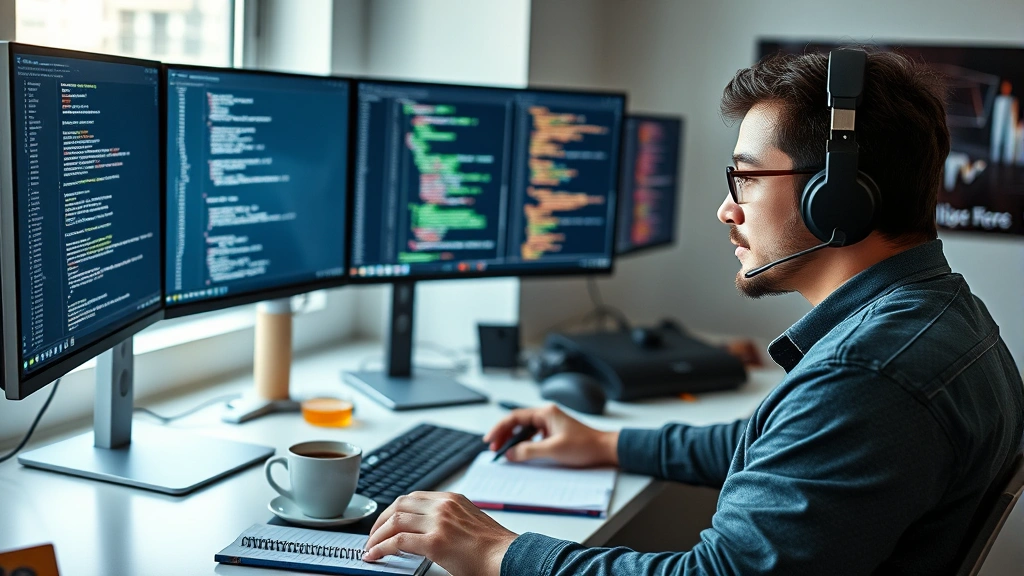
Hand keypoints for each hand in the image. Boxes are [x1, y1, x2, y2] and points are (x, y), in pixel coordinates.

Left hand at [363, 491, 516, 575]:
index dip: (393, 511)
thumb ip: (449, 519)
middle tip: (373, 536)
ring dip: (377, 535)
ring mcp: (438, 522)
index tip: (385, 523)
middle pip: (399, 505)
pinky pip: (398, 541)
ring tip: (371, 547)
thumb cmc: (493, 547)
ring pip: (394, 521)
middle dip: (380, 521)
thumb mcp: (469, 521)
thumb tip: (426, 531)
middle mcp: (443, 506)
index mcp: (451, 499)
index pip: (412, 498)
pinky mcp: (435, 542)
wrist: (508, 557)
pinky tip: (376, 555)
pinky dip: (381, 548)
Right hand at [484, 404, 618, 466]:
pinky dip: (523, 443)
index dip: (499, 428)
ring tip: (504, 451)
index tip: (489, 440)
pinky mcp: (553, 432)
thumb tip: (510, 453)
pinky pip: (533, 435)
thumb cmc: (584, 445)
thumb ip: (529, 451)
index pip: (515, 417)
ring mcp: (550, 423)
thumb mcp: (553, 450)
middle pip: (517, 422)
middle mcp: (546, 415)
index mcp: (545, 413)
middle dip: (504, 434)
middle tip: (494, 448)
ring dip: (513, 439)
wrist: (604, 449)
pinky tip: (520, 452)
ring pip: (524, 429)